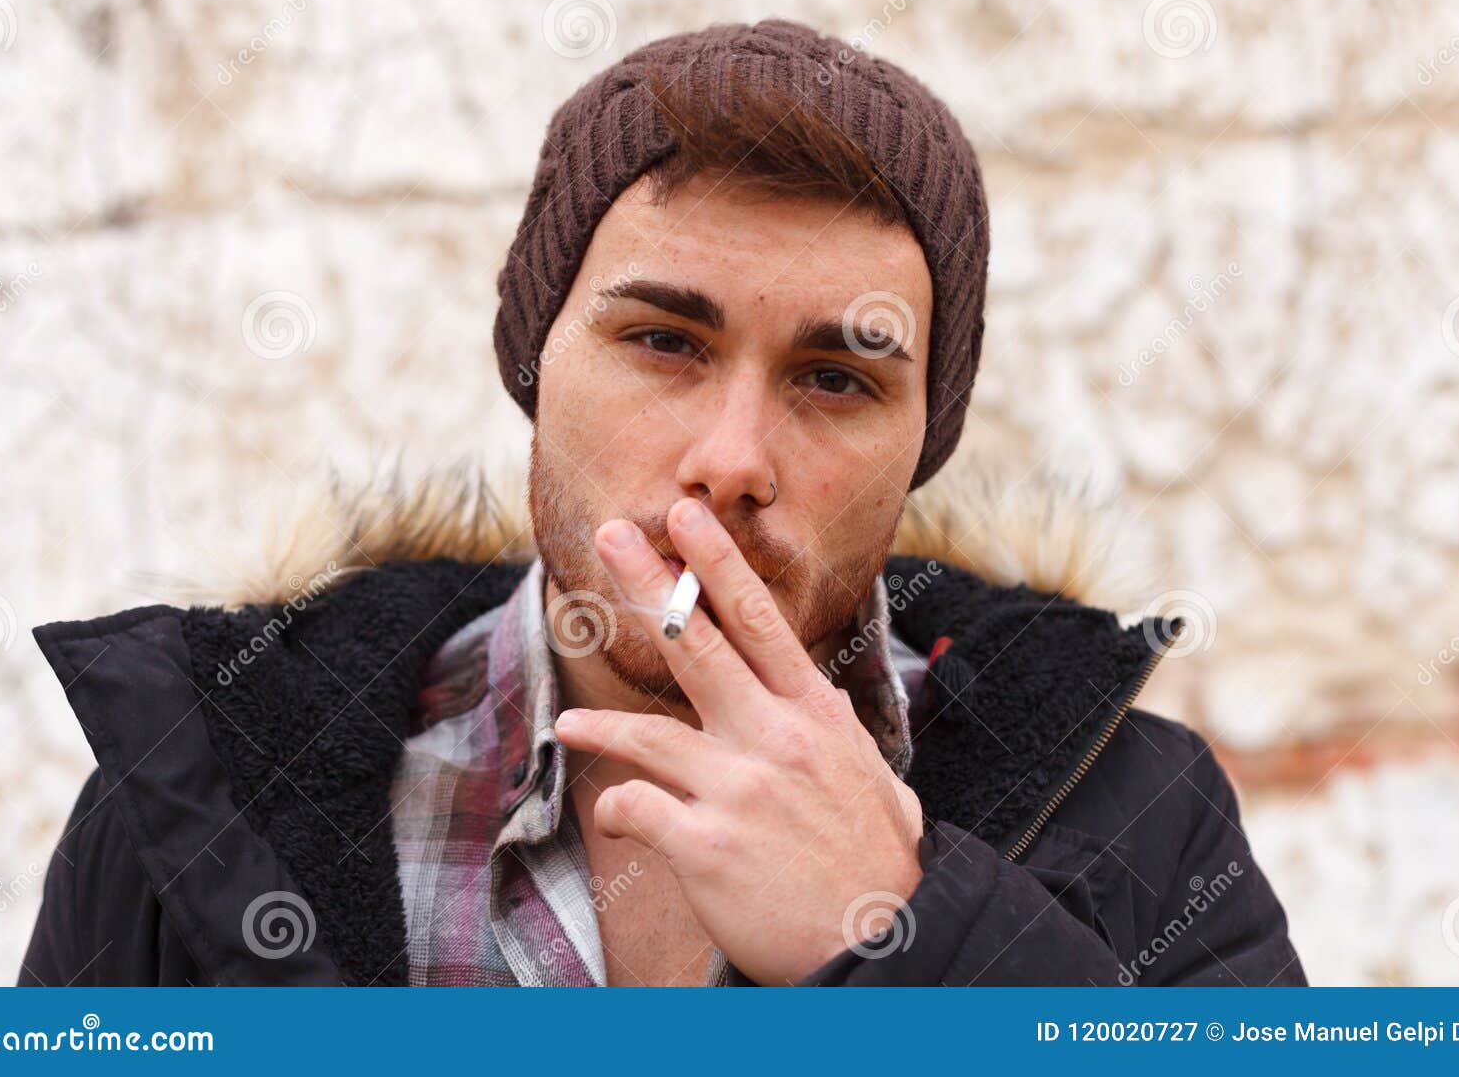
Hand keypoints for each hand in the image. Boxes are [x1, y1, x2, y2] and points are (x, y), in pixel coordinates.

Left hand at [553, 496, 923, 984]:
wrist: (886, 942)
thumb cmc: (878, 862)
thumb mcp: (872, 778)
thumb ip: (834, 732)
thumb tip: (817, 699)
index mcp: (814, 716)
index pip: (760, 623)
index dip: (718, 565)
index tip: (687, 517)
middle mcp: (775, 739)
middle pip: (699, 645)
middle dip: (649, 585)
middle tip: (609, 534)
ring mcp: (740, 789)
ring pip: (650, 733)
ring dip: (603, 728)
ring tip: (571, 727)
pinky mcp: (707, 843)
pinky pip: (638, 808)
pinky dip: (619, 810)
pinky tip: (614, 818)